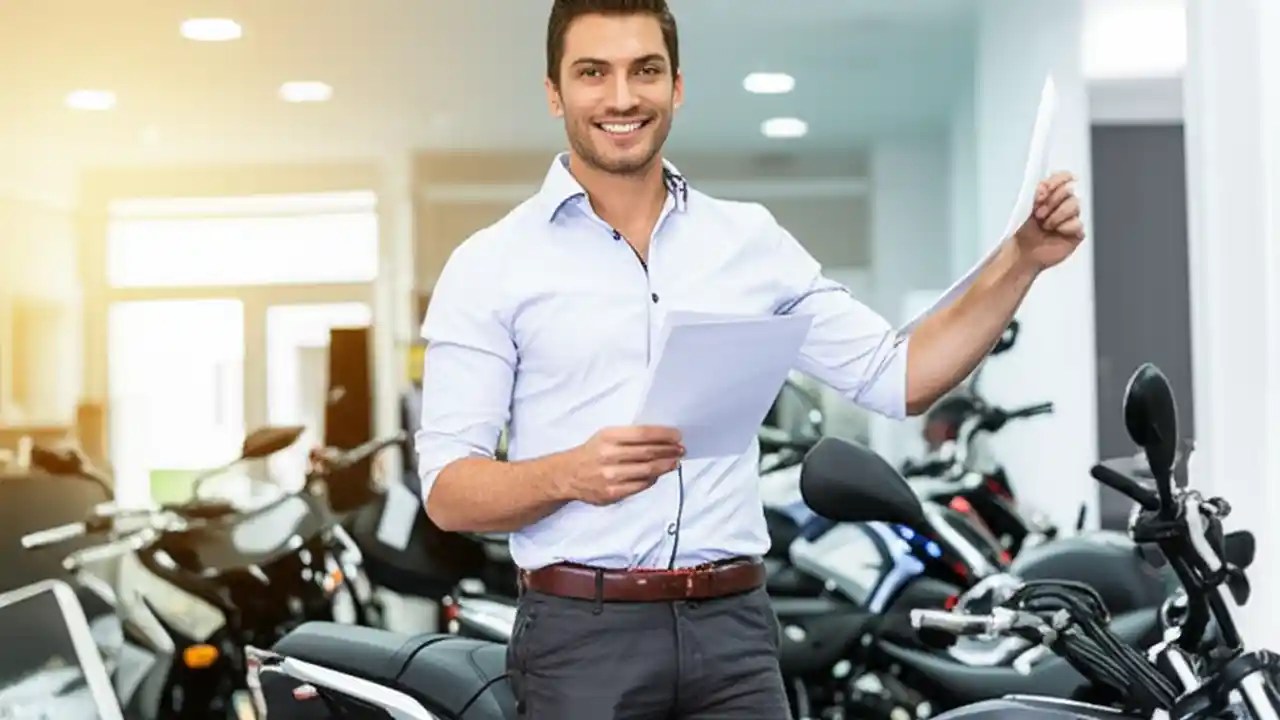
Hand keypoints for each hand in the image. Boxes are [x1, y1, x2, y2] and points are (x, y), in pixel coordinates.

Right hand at [561, 426, 683, 505]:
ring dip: (666, 466)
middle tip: (681, 449)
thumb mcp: (606, 436)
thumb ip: (630, 437)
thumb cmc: (593, 452)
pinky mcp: (612, 492)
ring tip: (675, 462)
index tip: (677, 435)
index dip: (664, 435)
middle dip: (669, 450)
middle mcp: (609, 455)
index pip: (643, 434)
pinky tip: (658, 474)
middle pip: (648, 452)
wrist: (569, 475)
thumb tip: (662, 439)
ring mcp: (611, 476)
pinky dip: (653, 479)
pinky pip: (640, 485)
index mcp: (608, 436)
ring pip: (647, 470)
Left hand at [1013, 171, 1085, 269]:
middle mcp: (1064, 204)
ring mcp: (1072, 218)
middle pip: (1069, 190)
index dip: (1057, 180)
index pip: (1064, 177)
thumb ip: (1036, 193)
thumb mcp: (1026, 207)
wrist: (1022, 252)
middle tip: (1038, 213)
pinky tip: (1056, 233)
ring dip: (1056, 215)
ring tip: (1045, 225)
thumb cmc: (1023, 230)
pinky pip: (1078, 223)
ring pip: (1074, 205)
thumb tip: (1044, 185)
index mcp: (1051, 194)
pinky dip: (1065, 227)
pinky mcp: (1077, 232)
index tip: (1043, 190)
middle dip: (1052, 201)